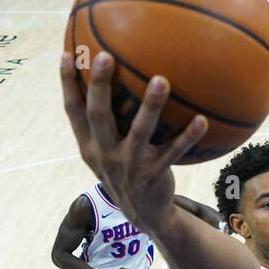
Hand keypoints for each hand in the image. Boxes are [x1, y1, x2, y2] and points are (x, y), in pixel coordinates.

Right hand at [60, 51, 207, 234]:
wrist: (145, 214)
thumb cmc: (125, 170)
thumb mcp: (106, 151)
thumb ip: (104, 123)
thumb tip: (113, 79)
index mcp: (89, 145)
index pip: (73, 110)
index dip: (67, 83)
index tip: (67, 54)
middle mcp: (106, 153)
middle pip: (98, 114)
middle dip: (99, 85)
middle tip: (105, 56)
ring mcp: (130, 165)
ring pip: (139, 131)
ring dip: (151, 105)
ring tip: (161, 81)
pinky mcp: (154, 174)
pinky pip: (174, 151)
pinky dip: (188, 136)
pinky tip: (202, 120)